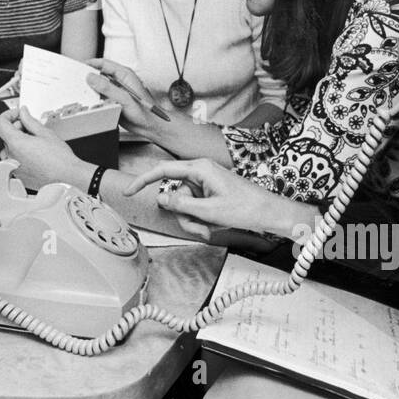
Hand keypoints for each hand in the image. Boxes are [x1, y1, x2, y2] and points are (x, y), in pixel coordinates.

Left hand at [0, 106, 89, 188]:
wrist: (67, 178)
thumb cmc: (60, 160)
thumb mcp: (45, 133)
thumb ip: (30, 120)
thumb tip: (23, 113)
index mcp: (16, 143)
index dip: (8, 115)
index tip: (17, 115)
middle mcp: (11, 157)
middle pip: (6, 136)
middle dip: (17, 128)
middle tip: (32, 129)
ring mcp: (14, 168)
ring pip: (9, 149)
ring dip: (18, 142)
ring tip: (35, 143)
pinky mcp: (19, 176)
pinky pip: (13, 161)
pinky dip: (20, 155)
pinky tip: (35, 154)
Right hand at [86, 57, 163, 133]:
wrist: (149, 126)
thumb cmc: (144, 112)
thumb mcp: (124, 98)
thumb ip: (107, 88)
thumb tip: (91, 77)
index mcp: (125, 75)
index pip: (105, 64)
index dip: (91, 64)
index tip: (79, 66)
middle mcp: (119, 81)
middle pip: (100, 74)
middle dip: (89, 76)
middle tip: (77, 80)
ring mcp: (115, 91)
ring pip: (98, 86)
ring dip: (90, 89)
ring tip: (81, 92)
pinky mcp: (113, 101)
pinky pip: (99, 97)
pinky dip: (93, 99)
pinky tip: (89, 102)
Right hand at [123, 157, 275, 237]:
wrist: (269, 212)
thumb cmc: (246, 207)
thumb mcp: (209, 211)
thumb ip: (181, 204)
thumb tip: (161, 198)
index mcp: (200, 168)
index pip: (163, 170)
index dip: (143, 180)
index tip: (129, 191)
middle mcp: (201, 171)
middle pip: (174, 193)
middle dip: (182, 214)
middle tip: (197, 228)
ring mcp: (206, 182)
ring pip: (184, 203)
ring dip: (192, 220)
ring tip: (208, 229)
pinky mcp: (210, 191)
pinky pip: (194, 206)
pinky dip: (199, 219)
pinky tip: (212, 226)